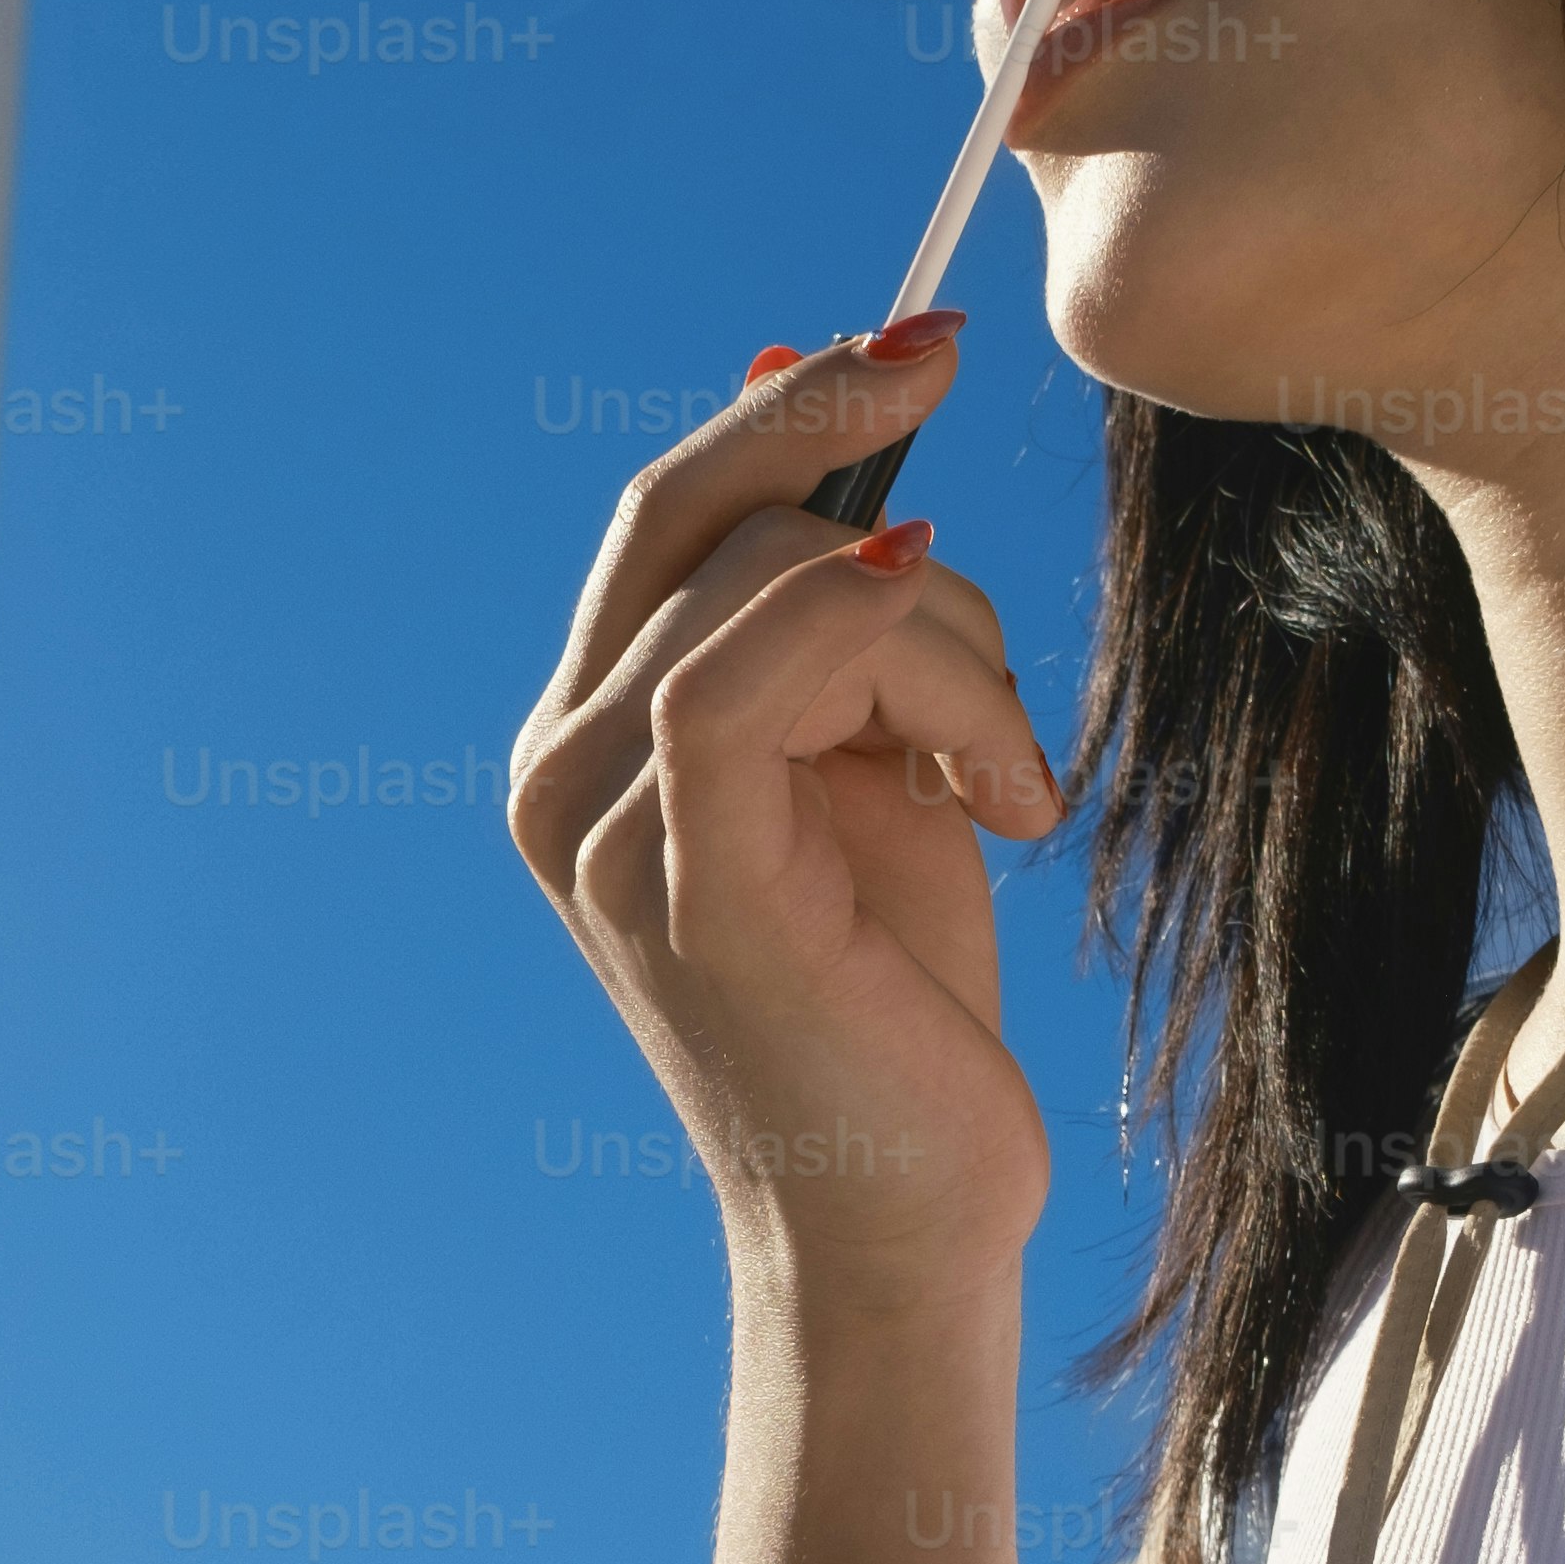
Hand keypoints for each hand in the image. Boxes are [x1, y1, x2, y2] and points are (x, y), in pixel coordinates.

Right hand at [505, 314, 1069, 1310]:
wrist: (902, 1214)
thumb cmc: (896, 994)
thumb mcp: (871, 753)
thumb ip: (836, 602)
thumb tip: (832, 382)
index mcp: (585, 736)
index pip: (667, 512)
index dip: (787, 405)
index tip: (927, 349)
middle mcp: (557, 772)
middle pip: (705, 518)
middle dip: (857, 465)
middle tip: (967, 478)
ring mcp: (602, 831)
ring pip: (775, 589)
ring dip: (949, 646)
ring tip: (1008, 782)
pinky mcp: (684, 883)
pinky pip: (746, 680)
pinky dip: (880, 651)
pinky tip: (983, 750)